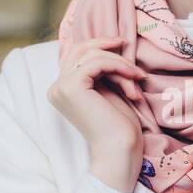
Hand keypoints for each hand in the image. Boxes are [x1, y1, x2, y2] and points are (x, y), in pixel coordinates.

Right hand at [48, 37, 146, 188]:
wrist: (119, 150)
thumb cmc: (118, 126)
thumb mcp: (108, 89)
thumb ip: (102, 69)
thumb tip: (109, 41)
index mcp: (62, 89)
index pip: (78, 55)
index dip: (102, 48)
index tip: (124, 49)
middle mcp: (56, 87)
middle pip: (81, 49)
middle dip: (110, 49)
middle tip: (130, 53)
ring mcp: (60, 87)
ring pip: (92, 53)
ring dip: (120, 64)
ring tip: (137, 79)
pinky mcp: (71, 86)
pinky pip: (97, 62)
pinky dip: (119, 66)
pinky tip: (133, 78)